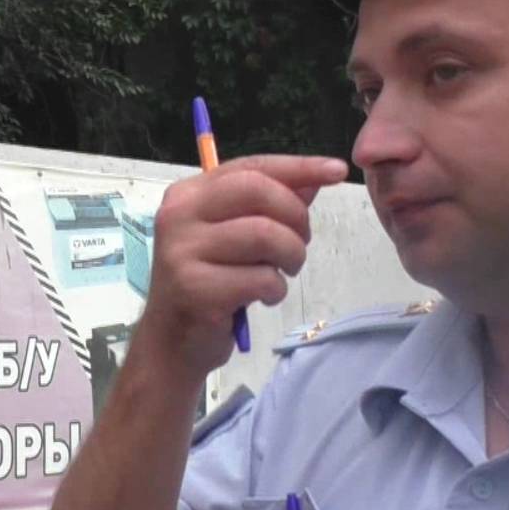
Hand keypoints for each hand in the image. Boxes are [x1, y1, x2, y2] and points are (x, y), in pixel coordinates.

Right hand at [136, 155, 347, 383]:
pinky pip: (260, 278)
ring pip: (264, 234)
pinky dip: (276, 289)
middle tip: (300, 243)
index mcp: (188, 195)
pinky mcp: (195, 288)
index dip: (298, 167)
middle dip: (295, 216)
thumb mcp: (236, 239)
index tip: (336, 170)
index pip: (250, 167)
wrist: (172, 342)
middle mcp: (179, 216)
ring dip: (291, 255)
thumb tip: (314, 179)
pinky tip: (265, 297)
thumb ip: (269, 207)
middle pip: (257, 191)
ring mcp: (182, 251)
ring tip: (283, 273)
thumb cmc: (209, 285)